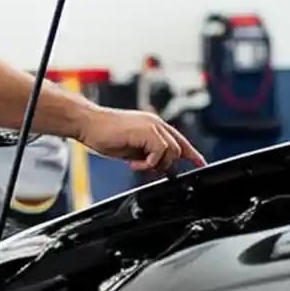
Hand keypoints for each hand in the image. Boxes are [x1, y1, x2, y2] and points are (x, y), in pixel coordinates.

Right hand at [77, 107, 205, 171]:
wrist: (88, 123)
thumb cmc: (105, 134)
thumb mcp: (132, 148)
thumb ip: (148, 154)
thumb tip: (160, 166)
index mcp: (153, 125)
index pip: (179, 140)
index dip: (192, 154)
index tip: (201, 164)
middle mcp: (156, 123)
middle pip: (178, 149)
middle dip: (164, 164)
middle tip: (143, 167)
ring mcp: (152, 125)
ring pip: (172, 152)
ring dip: (155, 164)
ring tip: (136, 164)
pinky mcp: (146, 131)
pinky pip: (160, 152)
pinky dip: (148, 163)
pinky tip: (133, 163)